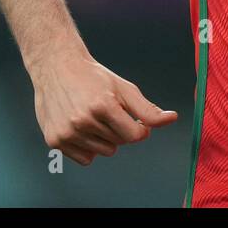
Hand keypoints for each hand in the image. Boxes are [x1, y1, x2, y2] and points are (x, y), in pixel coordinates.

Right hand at [30, 45, 176, 165]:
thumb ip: (147, 109)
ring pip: (104, 152)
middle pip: (119, 142)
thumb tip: (172, 118)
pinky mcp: (55, 141)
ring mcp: (67, 132)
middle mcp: (83, 121)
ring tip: (94, 117)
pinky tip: (82, 128)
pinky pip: (86, 159)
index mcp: (103, 106)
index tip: (136, 120)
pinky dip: (89, 147)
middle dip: (120, 128)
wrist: (57, 68)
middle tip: (108, 111)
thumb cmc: (94, 78)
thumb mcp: (124, 88)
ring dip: (105, 139)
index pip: (135, 136)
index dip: (140, 129)